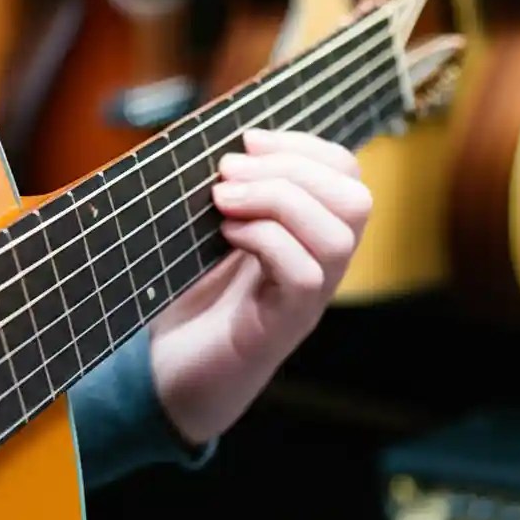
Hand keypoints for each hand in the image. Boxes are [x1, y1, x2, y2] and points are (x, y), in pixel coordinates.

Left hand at [150, 129, 371, 443]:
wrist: (164, 378)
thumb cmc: (183, 304)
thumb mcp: (204, 234)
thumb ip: (226, 192)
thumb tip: (221, 142)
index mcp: (308, 236)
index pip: (346, 175)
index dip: (305, 146)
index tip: (248, 140)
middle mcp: (320, 267)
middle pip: (356, 200)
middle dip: (294, 168)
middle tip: (230, 172)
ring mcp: (307, 300)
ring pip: (338, 234)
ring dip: (279, 200)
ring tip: (222, 200)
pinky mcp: (282, 328)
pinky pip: (304, 274)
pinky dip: (266, 241)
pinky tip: (226, 236)